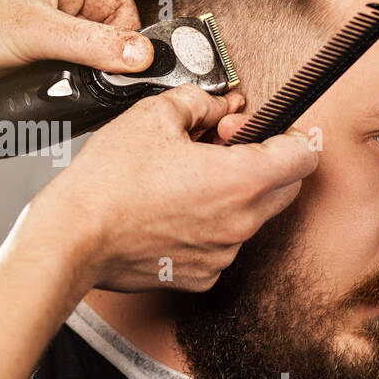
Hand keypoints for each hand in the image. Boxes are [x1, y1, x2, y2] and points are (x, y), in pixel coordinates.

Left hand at [0, 0, 148, 106]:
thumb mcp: (38, 33)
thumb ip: (93, 45)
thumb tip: (139, 54)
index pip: (120, 5)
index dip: (124, 38)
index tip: (124, 66)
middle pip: (107, 32)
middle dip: (100, 58)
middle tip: (87, 76)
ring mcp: (45, 24)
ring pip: (87, 54)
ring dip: (80, 73)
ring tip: (61, 81)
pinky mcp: (34, 52)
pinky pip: (66, 69)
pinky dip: (65, 82)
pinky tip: (52, 89)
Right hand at [26, 85, 318, 292]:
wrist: (73, 238)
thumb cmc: (107, 183)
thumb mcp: (152, 116)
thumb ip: (198, 102)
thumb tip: (215, 105)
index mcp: (240, 180)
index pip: (305, 155)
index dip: (290, 134)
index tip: (268, 129)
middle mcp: (240, 224)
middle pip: (285, 188)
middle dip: (264, 161)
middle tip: (220, 146)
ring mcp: (222, 255)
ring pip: (250, 216)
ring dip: (232, 194)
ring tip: (186, 177)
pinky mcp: (200, 276)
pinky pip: (221, 244)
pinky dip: (208, 225)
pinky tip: (172, 208)